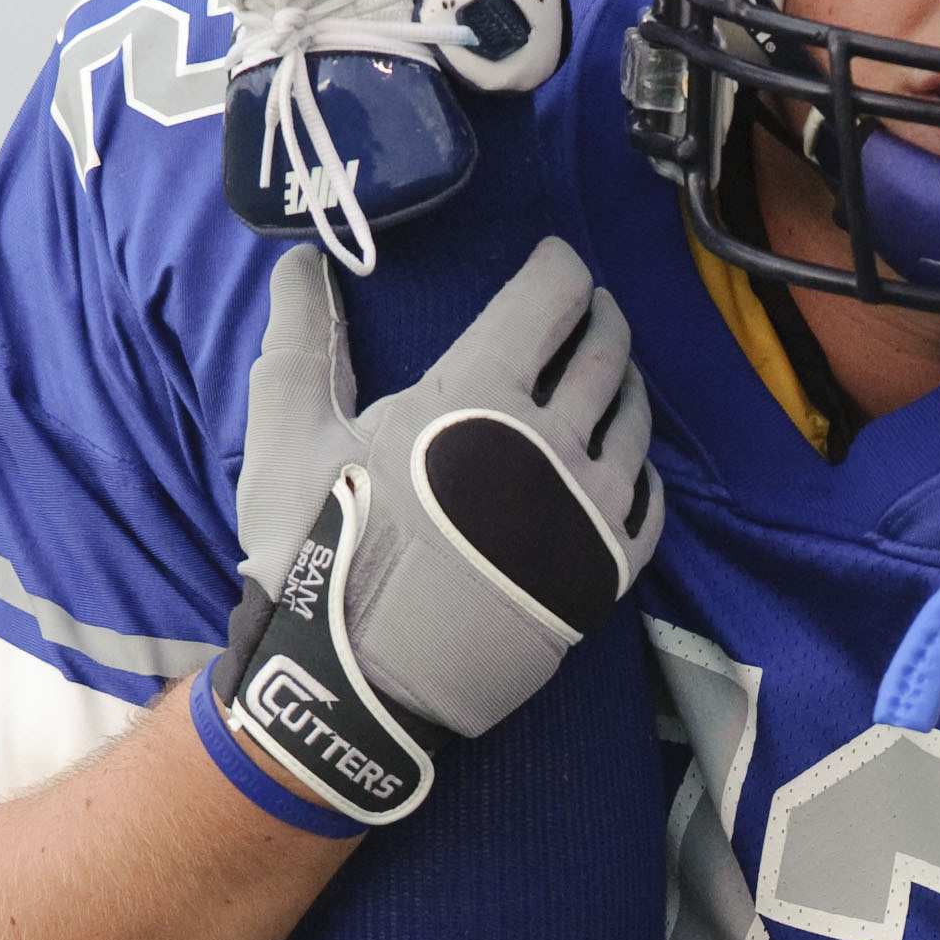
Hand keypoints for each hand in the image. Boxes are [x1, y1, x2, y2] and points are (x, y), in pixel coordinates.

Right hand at [214, 238, 663, 826]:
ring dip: (629, 385)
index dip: (560, 269)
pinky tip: (630, 461)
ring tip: (617, 372)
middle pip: (604, 354)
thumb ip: (300, 338)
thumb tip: (299, 260)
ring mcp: (588, 510)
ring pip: (634, 423)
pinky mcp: (605, 573)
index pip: (551, 299)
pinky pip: (649, 504)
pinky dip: (644, 469)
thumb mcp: (290, 433)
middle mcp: (553, 442)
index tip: (557, 262)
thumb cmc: (321, 547)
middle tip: (594, 308)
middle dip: (601, 319)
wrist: (361, 678)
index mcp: (482, 392)